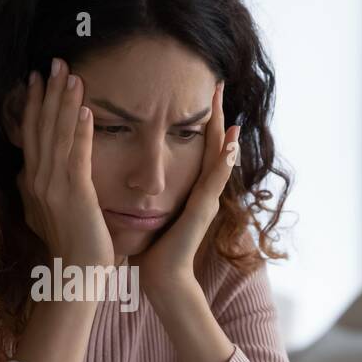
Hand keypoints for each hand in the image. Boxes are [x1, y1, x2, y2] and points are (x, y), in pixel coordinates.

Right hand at [16, 58, 114, 269]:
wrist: (75, 276)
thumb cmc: (70, 248)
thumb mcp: (46, 215)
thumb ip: (37, 193)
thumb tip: (24, 177)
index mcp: (32, 183)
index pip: (31, 135)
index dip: (32, 105)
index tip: (35, 78)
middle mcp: (38, 181)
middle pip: (41, 128)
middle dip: (47, 93)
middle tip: (53, 61)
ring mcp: (54, 188)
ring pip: (58, 136)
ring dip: (64, 103)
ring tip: (71, 74)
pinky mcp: (75, 195)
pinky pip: (77, 155)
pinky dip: (80, 131)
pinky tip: (86, 109)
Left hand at [133, 79, 239, 299]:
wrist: (161, 278)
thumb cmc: (152, 247)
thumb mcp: (149, 208)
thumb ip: (147, 188)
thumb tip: (130, 170)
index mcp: (189, 186)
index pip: (196, 144)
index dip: (200, 118)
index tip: (201, 91)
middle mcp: (202, 190)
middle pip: (212, 144)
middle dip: (217, 115)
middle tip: (219, 84)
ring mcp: (206, 200)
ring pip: (220, 160)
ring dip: (226, 134)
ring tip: (231, 109)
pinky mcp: (202, 212)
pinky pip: (214, 182)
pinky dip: (223, 163)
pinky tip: (229, 145)